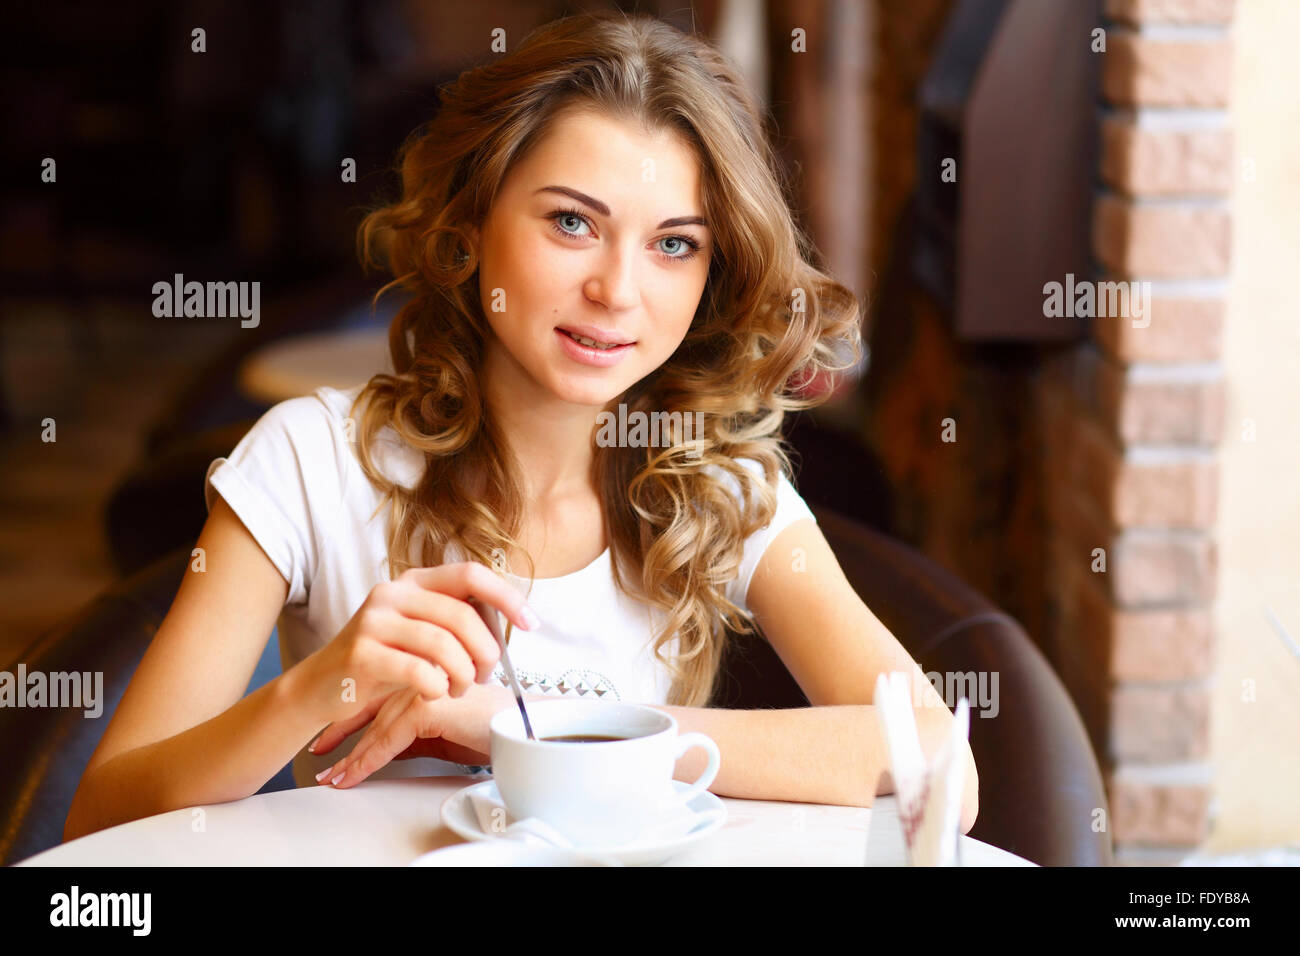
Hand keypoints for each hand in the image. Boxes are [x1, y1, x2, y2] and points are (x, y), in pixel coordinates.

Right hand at [292, 563, 538, 727]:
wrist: (320, 687)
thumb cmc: (383, 662)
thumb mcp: (420, 631)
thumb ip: (456, 619)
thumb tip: (512, 620)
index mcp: (414, 581)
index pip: (471, 574)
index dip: (506, 597)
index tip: (531, 624)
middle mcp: (393, 593)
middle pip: (462, 614)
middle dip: (486, 650)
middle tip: (485, 675)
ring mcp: (374, 621)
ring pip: (443, 644)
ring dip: (463, 674)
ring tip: (460, 688)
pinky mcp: (361, 654)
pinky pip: (419, 671)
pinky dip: (438, 687)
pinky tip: (435, 694)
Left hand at [311, 680, 520, 787]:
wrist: (525, 728)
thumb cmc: (495, 728)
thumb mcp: (446, 733)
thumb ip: (417, 733)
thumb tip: (385, 749)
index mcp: (426, 678)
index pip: (380, 696)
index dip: (352, 719)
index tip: (329, 738)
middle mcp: (422, 678)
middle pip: (372, 709)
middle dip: (343, 735)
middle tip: (320, 757)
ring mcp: (424, 688)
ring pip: (377, 726)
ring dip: (352, 755)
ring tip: (333, 777)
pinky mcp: (430, 706)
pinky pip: (390, 739)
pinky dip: (368, 760)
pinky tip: (352, 774)